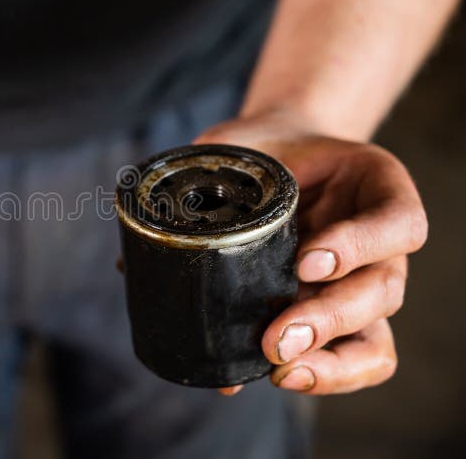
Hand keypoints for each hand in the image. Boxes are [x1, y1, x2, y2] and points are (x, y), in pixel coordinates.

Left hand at [195, 109, 427, 394]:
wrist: (281, 154)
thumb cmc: (266, 148)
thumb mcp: (241, 145)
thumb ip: (200, 178)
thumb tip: (126, 256)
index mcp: (375, 191)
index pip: (398, 223)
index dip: (358, 247)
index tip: (307, 262)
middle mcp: (379, 246)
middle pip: (382, 292)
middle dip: (329, 320)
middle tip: (278, 338)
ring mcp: (361, 286)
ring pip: (375, 339)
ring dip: (329, 363)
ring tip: (276, 368)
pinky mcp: (333, 317)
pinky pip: (347, 358)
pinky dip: (314, 375)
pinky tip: (257, 378)